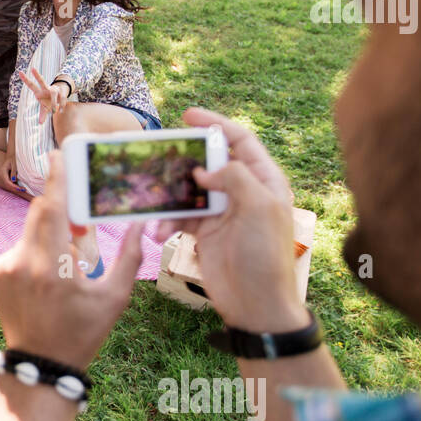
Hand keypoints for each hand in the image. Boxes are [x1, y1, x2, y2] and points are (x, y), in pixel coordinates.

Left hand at [0, 151, 143, 369]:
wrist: (39, 364)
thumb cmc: (82, 332)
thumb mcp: (114, 299)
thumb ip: (129, 256)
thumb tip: (138, 222)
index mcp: (52, 269)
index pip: (53, 210)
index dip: (57, 179)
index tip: (58, 155)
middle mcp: (22, 263)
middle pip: (41, 213)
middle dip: (62, 207)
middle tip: (81, 217)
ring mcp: (3, 267)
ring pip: (32, 231)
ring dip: (52, 236)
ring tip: (67, 267)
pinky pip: (21, 247)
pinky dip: (37, 251)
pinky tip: (47, 279)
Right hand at [1, 152, 27, 197]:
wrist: (12, 156)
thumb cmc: (14, 158)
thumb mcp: (14, 163)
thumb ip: (14, 171)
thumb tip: (13, 180)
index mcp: (2, 171)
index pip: (7, 182)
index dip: (13, 186)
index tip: (20, 188)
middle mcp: (2, 175)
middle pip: (8, 185)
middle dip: (15, 189)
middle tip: (24, 190)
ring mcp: (4, 177)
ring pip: (9, 186)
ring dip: (16, 189)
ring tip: (24, 189)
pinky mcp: (7, 178)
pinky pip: (10, 184)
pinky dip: (16, 186)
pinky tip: (22, 187)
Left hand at [19, 68, 68, 124]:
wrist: (61, 96)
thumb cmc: (49, 101)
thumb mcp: (45, 108)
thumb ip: (42, 115)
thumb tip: (40, 123)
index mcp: (39, 92)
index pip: (31, 85)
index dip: (26, 79)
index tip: (19, 72)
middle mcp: (46, 88)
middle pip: (42, 81)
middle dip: (37, 76)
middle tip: (32, 69)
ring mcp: (54, 89)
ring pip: (53, 94)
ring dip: (53, 104)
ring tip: (54, 112)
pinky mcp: (61, 92)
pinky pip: (62, 99)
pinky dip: (61, 105)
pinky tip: (61, 111)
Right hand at [153, 107, 305, 333]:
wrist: (255, 305)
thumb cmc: (265, 256)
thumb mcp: (259, 208)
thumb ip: (235, 177)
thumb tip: (204, 168)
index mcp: (264, 181)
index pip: (240, 141)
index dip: (215, 124)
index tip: (187, 116)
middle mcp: (243, 192)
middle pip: (209, 162)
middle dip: (184, 160)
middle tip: (159, 155)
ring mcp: (222, 212)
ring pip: (189, 190)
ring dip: (170, 197)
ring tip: (155, 207)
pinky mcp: (204, 232)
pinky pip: (180, 216)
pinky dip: (167, 220)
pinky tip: (159, 231)